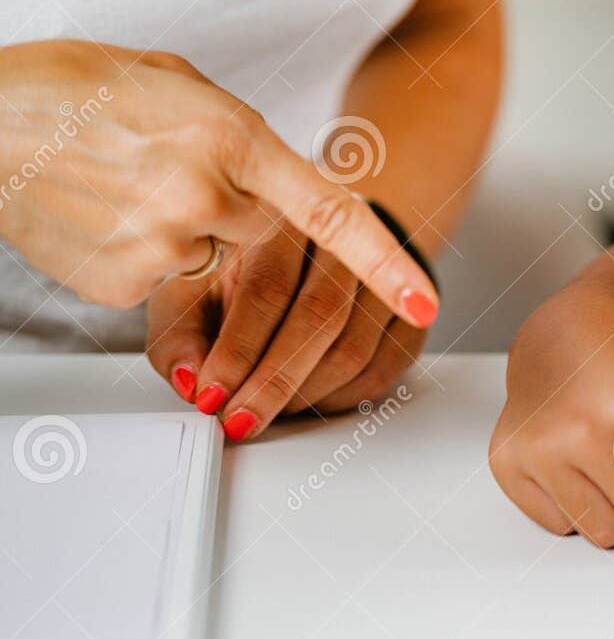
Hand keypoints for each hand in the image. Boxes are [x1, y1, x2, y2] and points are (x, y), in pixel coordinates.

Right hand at [0, 40, 437, 323]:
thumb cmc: (70, 90)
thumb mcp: (174, 83)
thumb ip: (238, 131)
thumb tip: (271, 171)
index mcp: (231, 137)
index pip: (331, 213)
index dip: (385, 262)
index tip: (427, 297)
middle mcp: (206, 196)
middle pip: (265, 235)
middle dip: (236, 213)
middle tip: (171, 173)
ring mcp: (164, 246)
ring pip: (211, 260)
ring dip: (184, 232)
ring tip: (123, 187)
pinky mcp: (126, 284)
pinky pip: (163, 280)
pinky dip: (143, 255)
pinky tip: (101, 215)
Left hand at [145, 223, 425, 437]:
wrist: (316, 251)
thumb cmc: (244, 272)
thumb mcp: (193, 290)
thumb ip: (180, 335)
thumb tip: (190, 380)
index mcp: (281, 219)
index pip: (267, 288)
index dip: (238, 350)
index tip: (212, 395)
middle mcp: (341, 243)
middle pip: (319, 317)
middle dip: (274, 381)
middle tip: (241, 419)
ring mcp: (384, 281)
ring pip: (353, 349)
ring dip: (304, 394)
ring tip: (267, 409)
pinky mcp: (408, 319)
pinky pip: (381, 370)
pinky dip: (338, 399)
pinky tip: (307, 399)